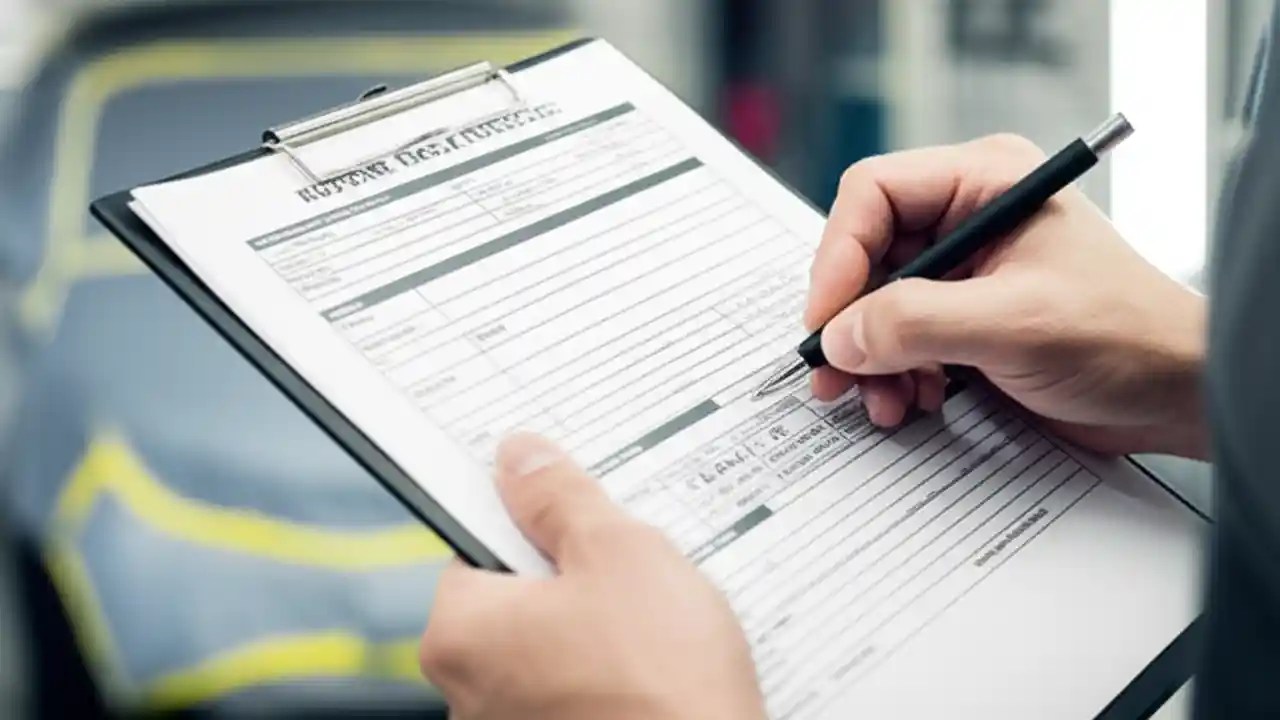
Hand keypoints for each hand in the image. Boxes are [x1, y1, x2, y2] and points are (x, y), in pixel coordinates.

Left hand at [419, 433, 765, 719]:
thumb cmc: (661, 677)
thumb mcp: (617, 552)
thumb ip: (559, 497)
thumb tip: (520, 458)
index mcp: (460, 633)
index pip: (477, 548)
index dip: (533, 524)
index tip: (576, 520)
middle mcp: (466, 693)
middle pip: (515, 600)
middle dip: (571, 580)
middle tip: (630, 575)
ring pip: (550, 648)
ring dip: (595, 630)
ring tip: (654, 629)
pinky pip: (575, 690)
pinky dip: (608, 675)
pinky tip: (655, 671)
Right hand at [806, 134, 1208, 458]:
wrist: (1175, 395)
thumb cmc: (1125, 336)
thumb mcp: (1013, 323)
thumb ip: (916, 323)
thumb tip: (840, 336)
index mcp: (983, 182)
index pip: (873, 194)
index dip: (838, 255)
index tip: (827, 318)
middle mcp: (966, 217)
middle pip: (866, 254)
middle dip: (849, 320)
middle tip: (834, 372)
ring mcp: (963, 271)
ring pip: (875, 304)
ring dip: (868, 358)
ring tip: (880, 401)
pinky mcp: (963, 319)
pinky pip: (898, 340)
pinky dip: (893, 376)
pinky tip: (911, 402)